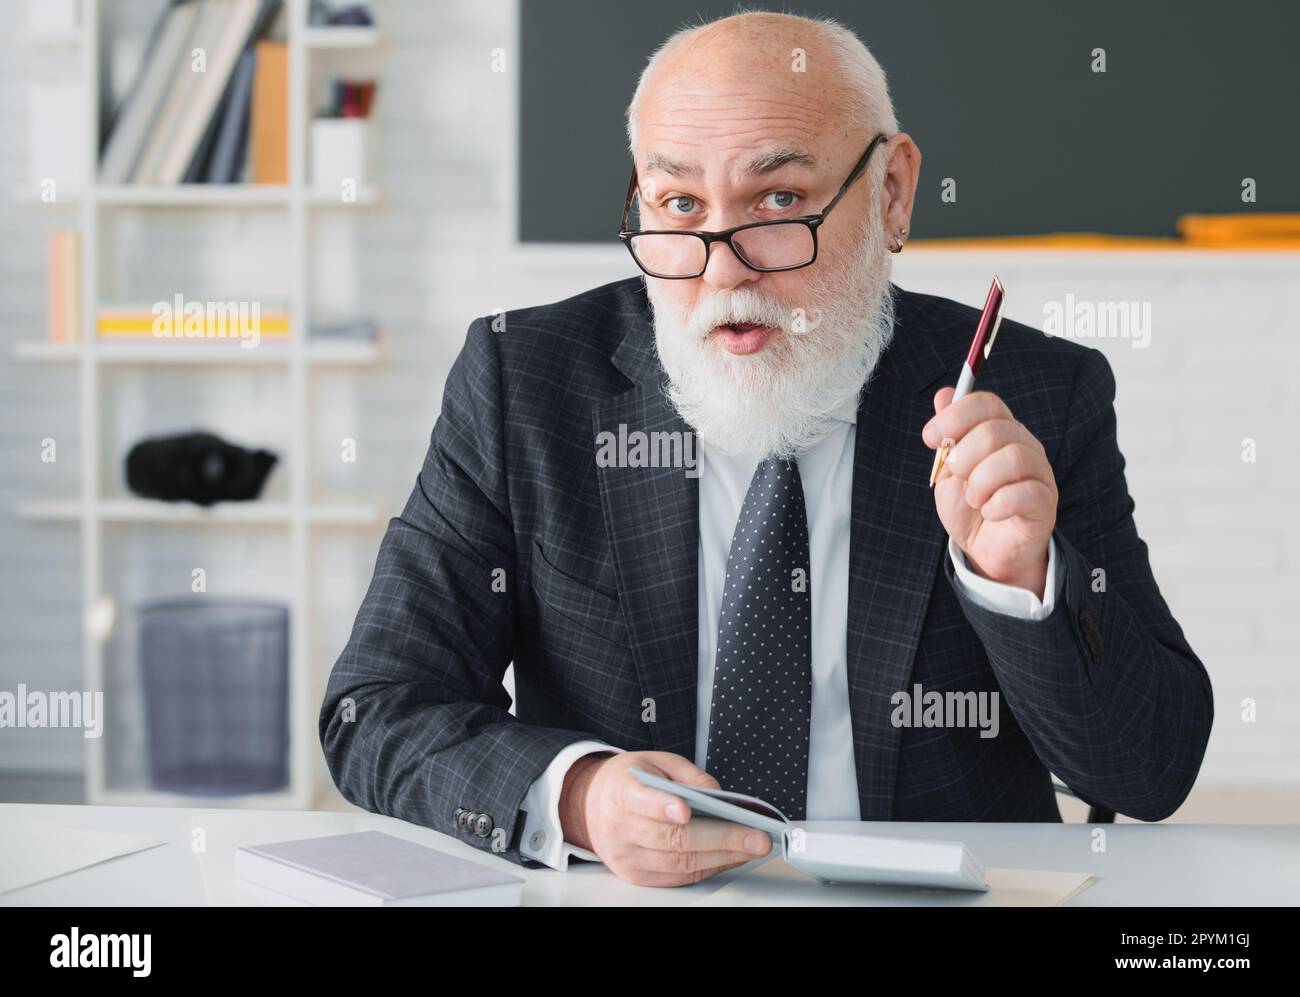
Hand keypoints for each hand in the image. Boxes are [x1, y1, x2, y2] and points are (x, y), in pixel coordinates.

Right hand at [558, 751, 771, 886]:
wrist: (591, 806)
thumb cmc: (628, 781)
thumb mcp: (654, 761)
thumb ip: (687, 773)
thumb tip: (718, 794)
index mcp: (621, 791)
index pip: (640, 800)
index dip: (663, 806)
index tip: (685, 809)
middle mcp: (620, 828)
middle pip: (672, 839)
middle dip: (721, 838)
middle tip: (756, 836)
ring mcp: (628, 857)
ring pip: (680, 862)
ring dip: (723, 856)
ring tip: (753, 847)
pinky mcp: (637, 876)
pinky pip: (679, 876)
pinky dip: (710, 867)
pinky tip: (731, 856)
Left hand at [922, 388, 1056, 598]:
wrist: (985, 549)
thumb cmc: (969, 507)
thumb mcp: (949, 470)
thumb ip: (949, 435)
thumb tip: (943, 395)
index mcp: (1001, 432)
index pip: (986, 404)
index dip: (955, 415)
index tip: (931, 438)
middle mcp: (1024, 446)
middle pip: (995, 431)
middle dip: (963, 456)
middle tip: (956, 477)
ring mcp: (1038, 473)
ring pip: (1012, 459)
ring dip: (980, 482)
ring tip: (973, 499)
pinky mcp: (1044, 502)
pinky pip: (1024, 493)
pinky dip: (997, 504)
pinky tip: (989, 512)